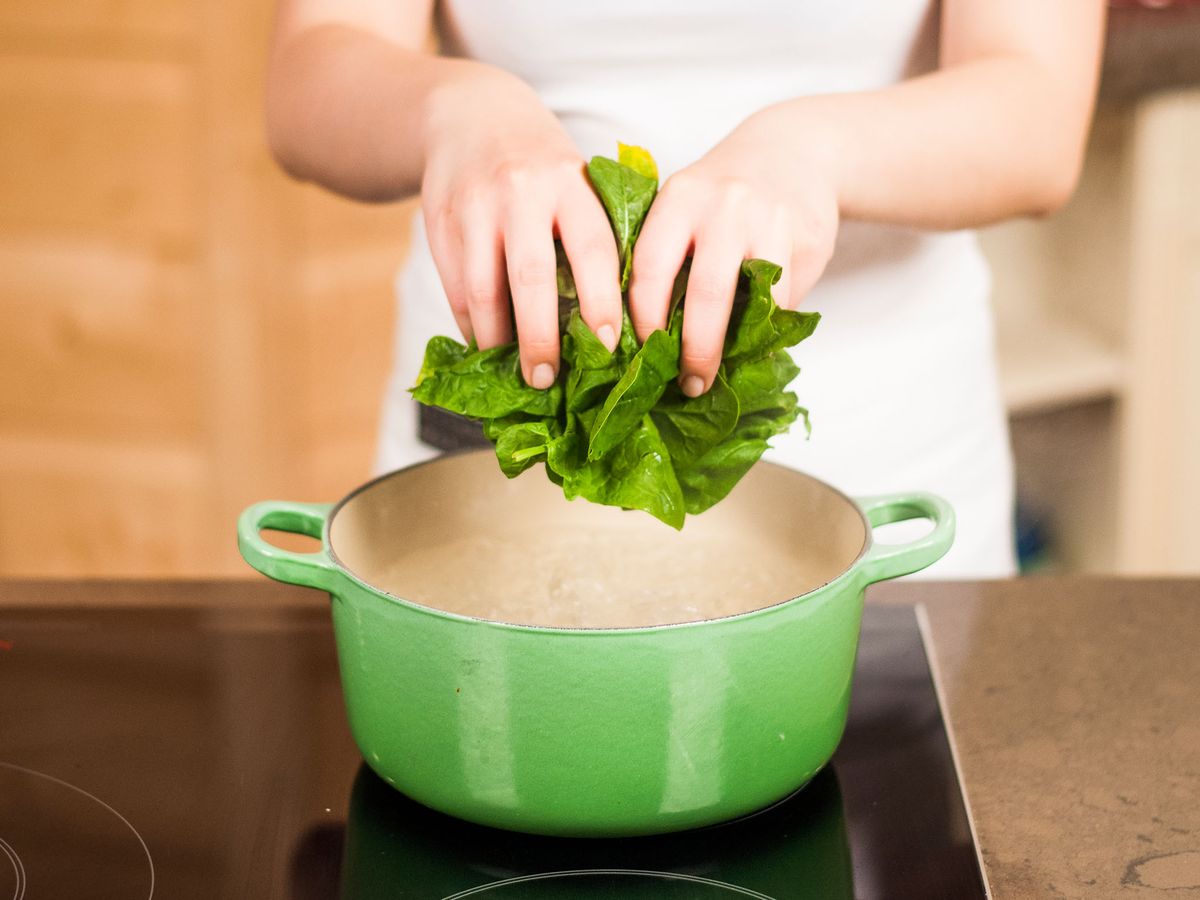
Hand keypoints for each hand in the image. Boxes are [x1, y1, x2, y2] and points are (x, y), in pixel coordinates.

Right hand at [420, 71, 620, 388]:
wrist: (470, 114)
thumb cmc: (541, 166)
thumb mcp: (575, 182)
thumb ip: (592, 236)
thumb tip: (611, 328)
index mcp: (569, 183)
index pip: (593, 250)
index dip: (602, 303)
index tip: (609, 348)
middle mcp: (521, 192)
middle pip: (532, 278)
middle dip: (541, 337)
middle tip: (548, 379)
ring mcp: (475, 206)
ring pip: (483, 289)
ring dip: (498, 340)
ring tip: (514, 371)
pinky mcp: (438, 220)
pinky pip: (454, 286)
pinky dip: (469, 323)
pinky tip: (486, 345)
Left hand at [628, 130, 838, 395]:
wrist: (795, 150)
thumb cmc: (724, 194)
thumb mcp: (685, 205)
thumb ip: (669, 258)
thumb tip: (651, 341)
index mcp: (679, 199)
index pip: (650, 270)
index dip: (644, 321)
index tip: (644, 354)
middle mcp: (724, 206)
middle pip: (705, 295)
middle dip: (696, 350)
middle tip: (690, 384)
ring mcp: (771, 220)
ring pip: (754, 303)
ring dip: (738, 347)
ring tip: (722, 373)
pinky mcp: (808, 238)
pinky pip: (786, 300)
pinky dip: (769, 328)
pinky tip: (755, 342)